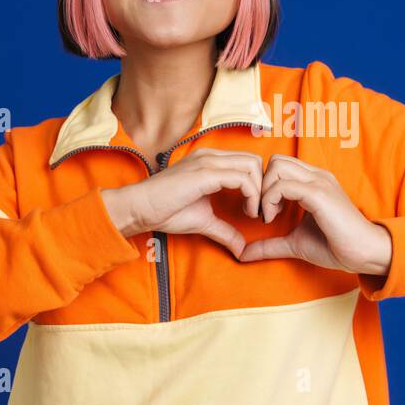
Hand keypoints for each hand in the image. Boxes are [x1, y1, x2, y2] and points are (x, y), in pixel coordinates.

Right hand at [100, 148, 263, 256]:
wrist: (140, 208)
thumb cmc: (166, 211)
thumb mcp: (203, 221)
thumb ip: (224, 231)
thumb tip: (241, 248)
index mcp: (211, 161)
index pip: (248, 163)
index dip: (258, 185)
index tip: (255, 210)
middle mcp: (211, 156)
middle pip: (254, 161)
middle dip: (264, 186)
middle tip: (258, 210)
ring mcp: (208, 162)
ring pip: (252, 166)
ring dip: (259, 191)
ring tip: (252, 213)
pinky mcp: (206, 173)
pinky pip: (242, 179)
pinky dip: (252, 196)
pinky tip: (247, 212)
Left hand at [237, 154, 392, 276]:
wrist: (364, 253)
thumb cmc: (336, 246)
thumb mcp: (294, 243)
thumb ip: (270, 245)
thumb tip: (243, 254)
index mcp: (313, 181)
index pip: (279, 165)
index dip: (264, 186)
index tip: (262, 212)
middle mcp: (316, 176)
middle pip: (275, 160)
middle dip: (260, 184)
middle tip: (260, 212)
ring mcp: (319, 182)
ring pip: (277, 167)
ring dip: (263, 192)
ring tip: (267, 216)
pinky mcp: (319, 194)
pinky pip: (283, 185)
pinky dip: (269, 201)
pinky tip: (271, 219)